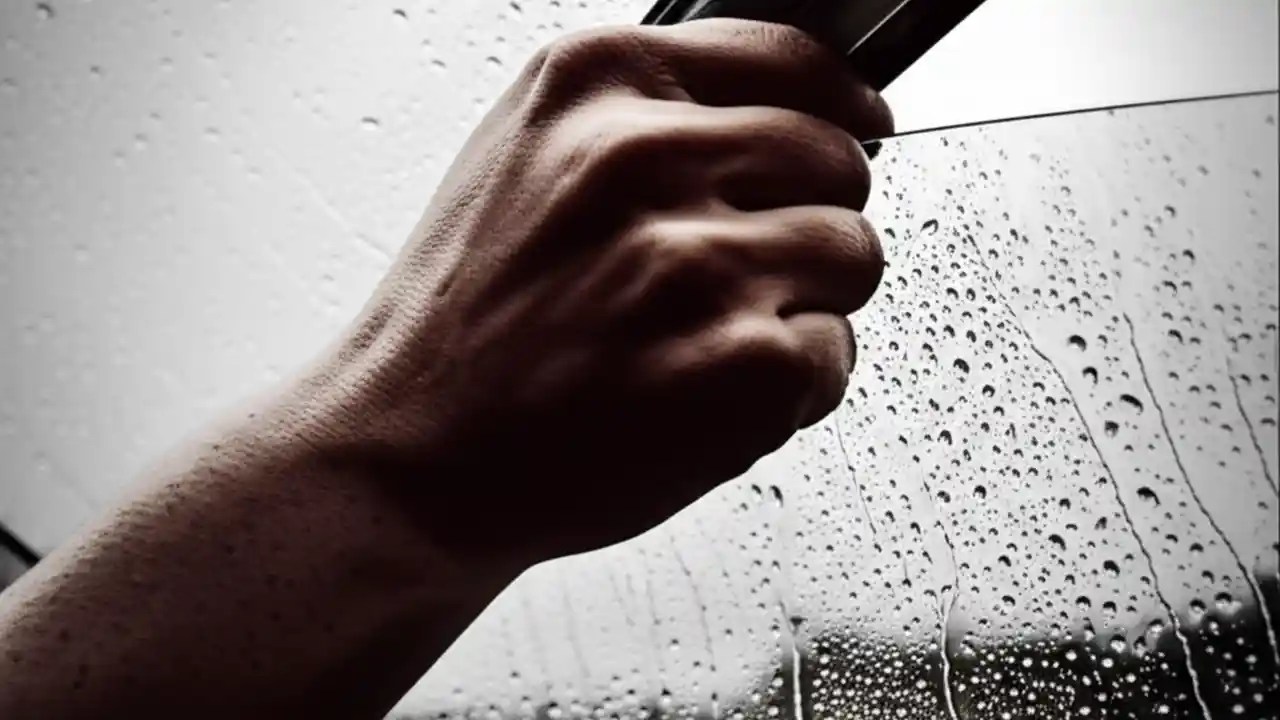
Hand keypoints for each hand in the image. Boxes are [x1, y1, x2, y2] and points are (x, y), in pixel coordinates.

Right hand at [304, 19, 892, 569]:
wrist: (413, 456)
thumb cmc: (465, 322)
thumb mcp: (524, 158)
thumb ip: (645, 115)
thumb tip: (786, 107)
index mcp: (594, 85)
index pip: (791, 58)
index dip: (836, 106)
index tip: (855, 130)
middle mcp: (646, 161)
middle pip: (837, 159)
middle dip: (809, 215)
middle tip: (736, 274)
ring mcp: (699, 264)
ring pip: (854, 254)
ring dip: (804, 302)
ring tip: (705, 340)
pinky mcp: (744, 365)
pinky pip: (836, 353)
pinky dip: (789, 387)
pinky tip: (702, 397)